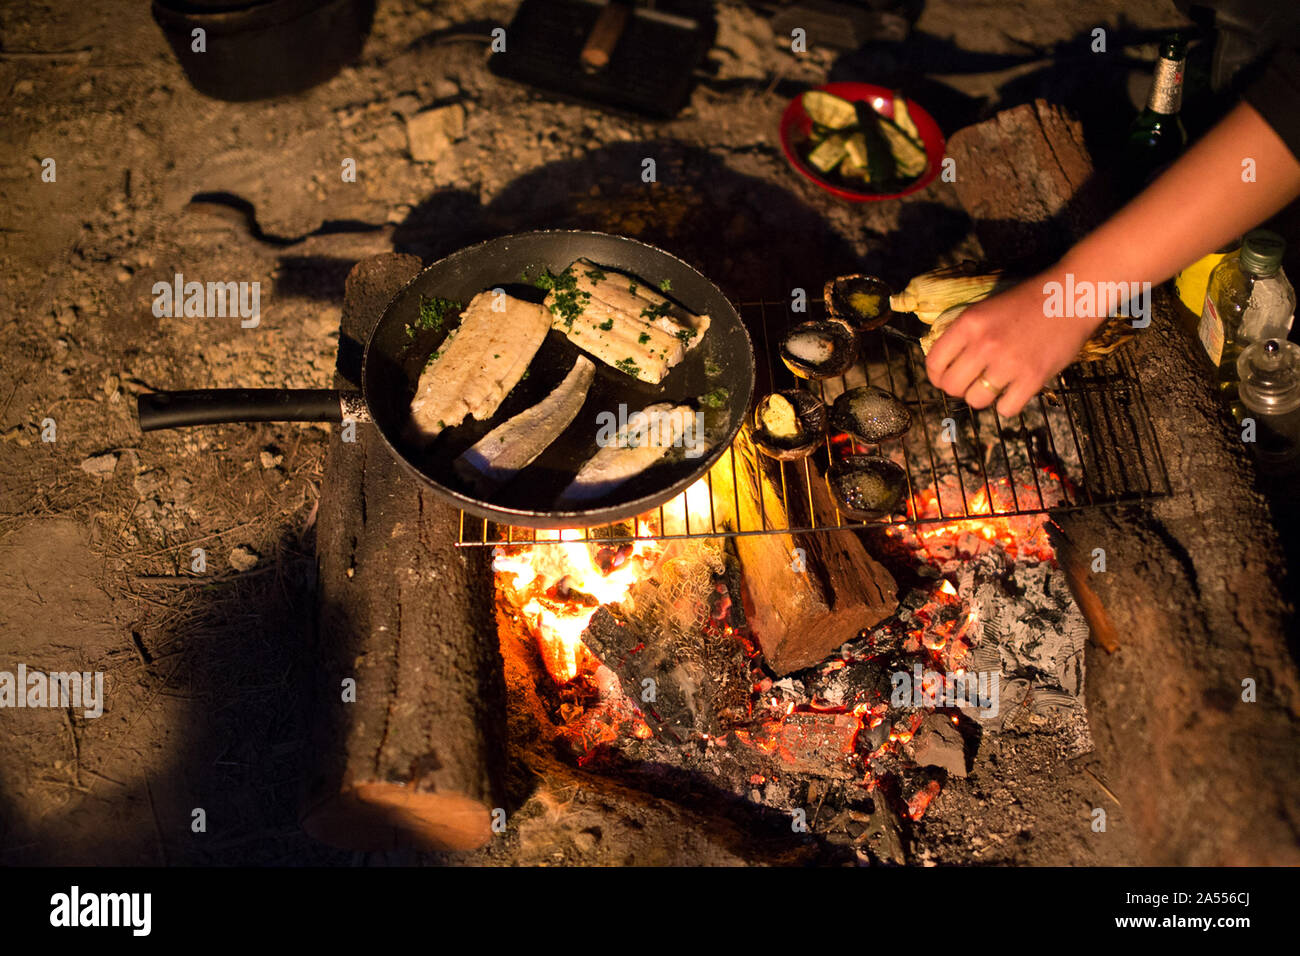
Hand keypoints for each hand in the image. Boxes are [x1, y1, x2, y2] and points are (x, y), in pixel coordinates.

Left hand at [923, 273, 1101, 416]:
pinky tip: (1014, 391)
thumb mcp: (985, 309)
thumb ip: (963, 333)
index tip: (945, 376)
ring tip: (994, 384)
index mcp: (968, 324)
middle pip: (951, 387)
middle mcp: (984, 345)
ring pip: (976, 401)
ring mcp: (1008, 364)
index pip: (934, 363)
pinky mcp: (1033, 378)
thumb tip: (944, 362)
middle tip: (970, 382)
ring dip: (982, 396)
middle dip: (958, 388)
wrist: (1070, 296)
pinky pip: (1006, 409)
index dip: (937, 375)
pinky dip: (1008, 404)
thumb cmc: (1027, 301)